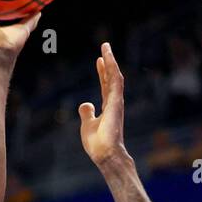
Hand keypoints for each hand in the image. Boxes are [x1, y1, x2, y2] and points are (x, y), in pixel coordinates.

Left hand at [78, 42, 127, 165]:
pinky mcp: (116, 103)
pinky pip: (115, 81)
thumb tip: (85, 104)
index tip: (99, 61)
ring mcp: (116, 102)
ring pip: (115, 77)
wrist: (105, 154)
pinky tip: (107, 58)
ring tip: (106, 47)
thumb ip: (87, 113)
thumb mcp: (88, 125)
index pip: (106, 86)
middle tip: (105, 48)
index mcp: (108, 107)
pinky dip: (112, 69)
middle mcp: (114, 102)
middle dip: (108, 63)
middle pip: (111, 78)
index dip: (102, 73)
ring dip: (111, 61)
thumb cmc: (98, 144)